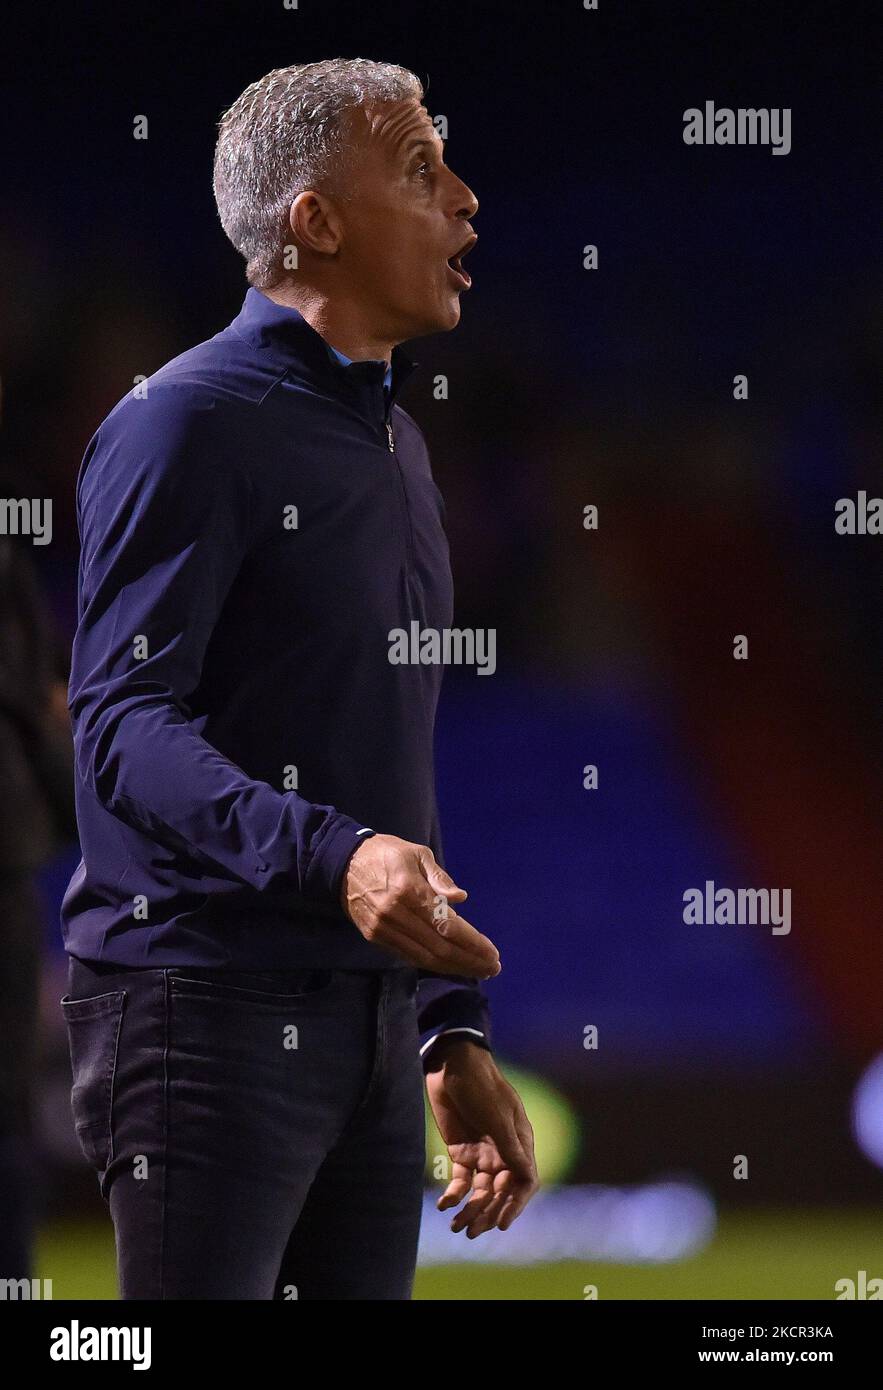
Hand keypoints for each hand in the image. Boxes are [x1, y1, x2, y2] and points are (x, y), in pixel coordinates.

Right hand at [340, 833, 500, 978]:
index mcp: (408, 890)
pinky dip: (432, 964)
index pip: (447, 925)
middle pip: (439, 947)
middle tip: (492, 968)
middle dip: (469, 960)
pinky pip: (408, 956)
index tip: (492, 953)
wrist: (343, 863)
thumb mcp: (417, 853)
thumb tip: (460, 899)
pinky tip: (450, 966)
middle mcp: (395, 914)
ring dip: (454, 967)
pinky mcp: (374, 937)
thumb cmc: (387, 853)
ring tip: (477, 971)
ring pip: (424, 957)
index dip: (472, 943)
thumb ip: (439, 877)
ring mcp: (382, 929)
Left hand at [426, 1038, 538, 1236]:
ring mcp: (482, 1153)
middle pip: (501, 1193)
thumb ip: (509, 1147)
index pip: (524, 1182)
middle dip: (488, 1214)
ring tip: (456, 1227)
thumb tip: (527, 1179)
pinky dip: (454, 1195)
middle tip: (471, 1232)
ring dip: (471, 1210)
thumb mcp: (497, 1115)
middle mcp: (503, 1152)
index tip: (502, 1223)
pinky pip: (461, 1181)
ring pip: (480, 1192)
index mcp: (520, 1143)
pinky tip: (444, 1204)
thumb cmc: (481, 1085)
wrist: (452, 1065)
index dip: (516, 1205)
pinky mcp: (461, 1152)